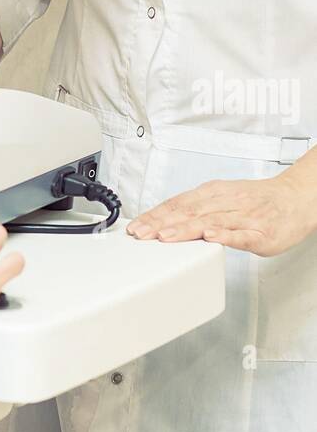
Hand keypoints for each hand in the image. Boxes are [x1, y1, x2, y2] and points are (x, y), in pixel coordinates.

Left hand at [126, 171, 314, 256]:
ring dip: (185, 229)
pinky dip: (225, 236)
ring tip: (165, 236)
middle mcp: (225, 201)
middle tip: (141, 234)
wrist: (296, 199)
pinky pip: (241, 234)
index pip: (178, 203)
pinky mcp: (261, 232)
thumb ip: (197, 209)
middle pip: (188, 211)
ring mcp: (243, 216)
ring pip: (210, 221)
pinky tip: (210, 238)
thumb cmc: (258, 202)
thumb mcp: (222, 198)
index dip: (155, 215)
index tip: (136, 227)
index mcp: (213, 193)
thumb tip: (164, 218)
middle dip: (161, 223)